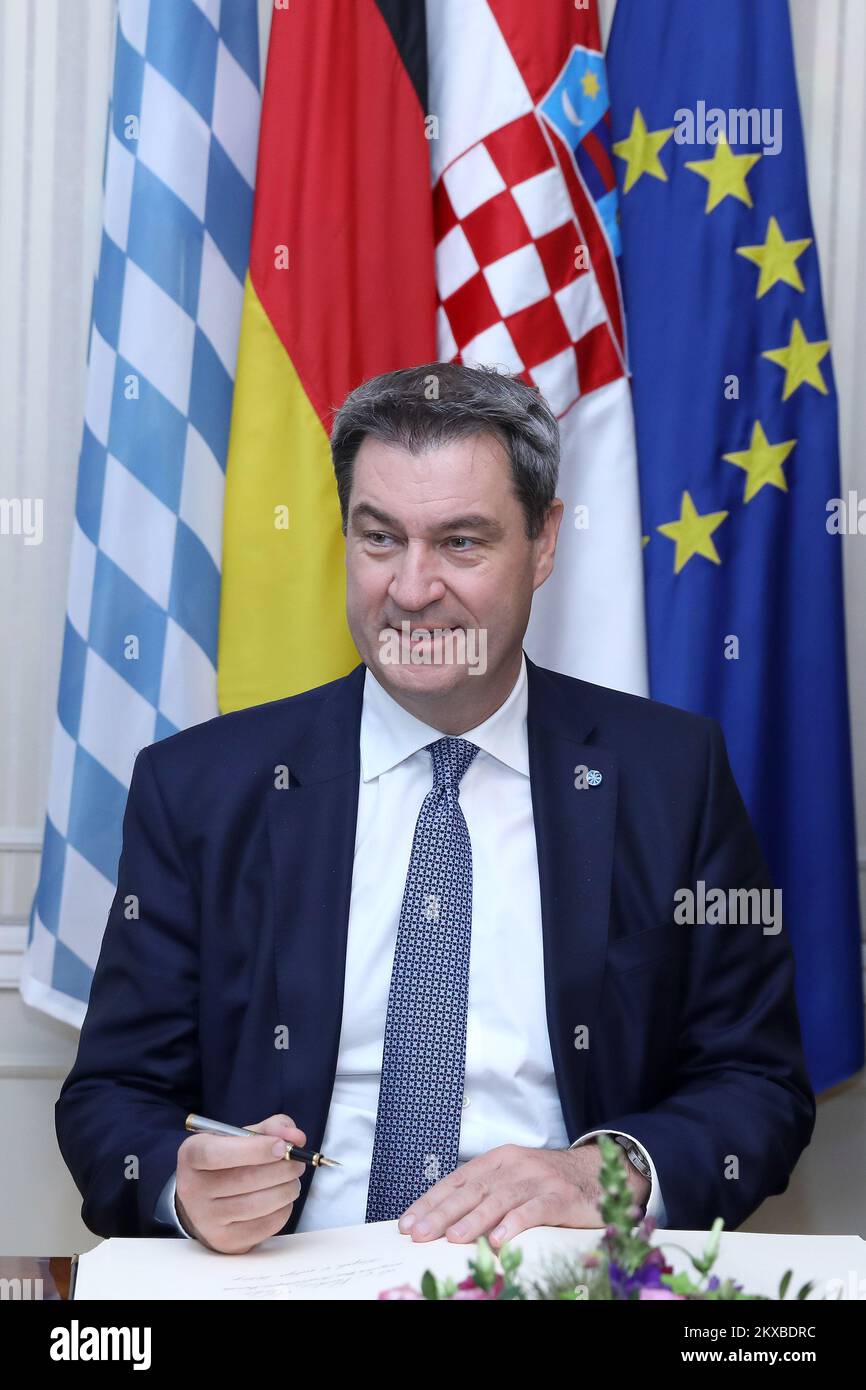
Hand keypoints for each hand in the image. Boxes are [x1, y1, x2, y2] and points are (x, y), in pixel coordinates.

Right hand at [175, 1113, 306, 1253]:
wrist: (206, 1200)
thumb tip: (296, 1138)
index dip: (254, 1150)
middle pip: (243, 1180)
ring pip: (255, 1205)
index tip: (281, 1147)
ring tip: (293, 1181)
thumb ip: (271, 1129)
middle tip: (298, 1163)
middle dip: (281, 1170)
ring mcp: (205, 1219)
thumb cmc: (228, 1161)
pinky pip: (262, 1227)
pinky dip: (282, 1211)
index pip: (217, 1154)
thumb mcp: (242, 1137)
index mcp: (192, 1155)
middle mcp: (192, 1189)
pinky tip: (282, 1200)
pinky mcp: (223, 1241)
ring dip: (286, 1190)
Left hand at [397, 1140, 649, 1249]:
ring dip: (472, 1220)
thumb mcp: (511, 1179)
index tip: (406, 1223)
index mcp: (496, 1160)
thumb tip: (442, 1221)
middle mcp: (513, 1166)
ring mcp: (536, 1180)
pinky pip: (533, 1210)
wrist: (594, 1171)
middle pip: (470, 1191)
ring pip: (498, 1200)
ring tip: (451, 1238)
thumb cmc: (545, 1182)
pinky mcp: (559, 1197)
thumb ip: (483, 1195)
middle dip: (441, 1214)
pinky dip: (514, 1224)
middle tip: (418, 1234)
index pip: (455, 1182)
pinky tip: (498, 1239)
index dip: (429, 1202)